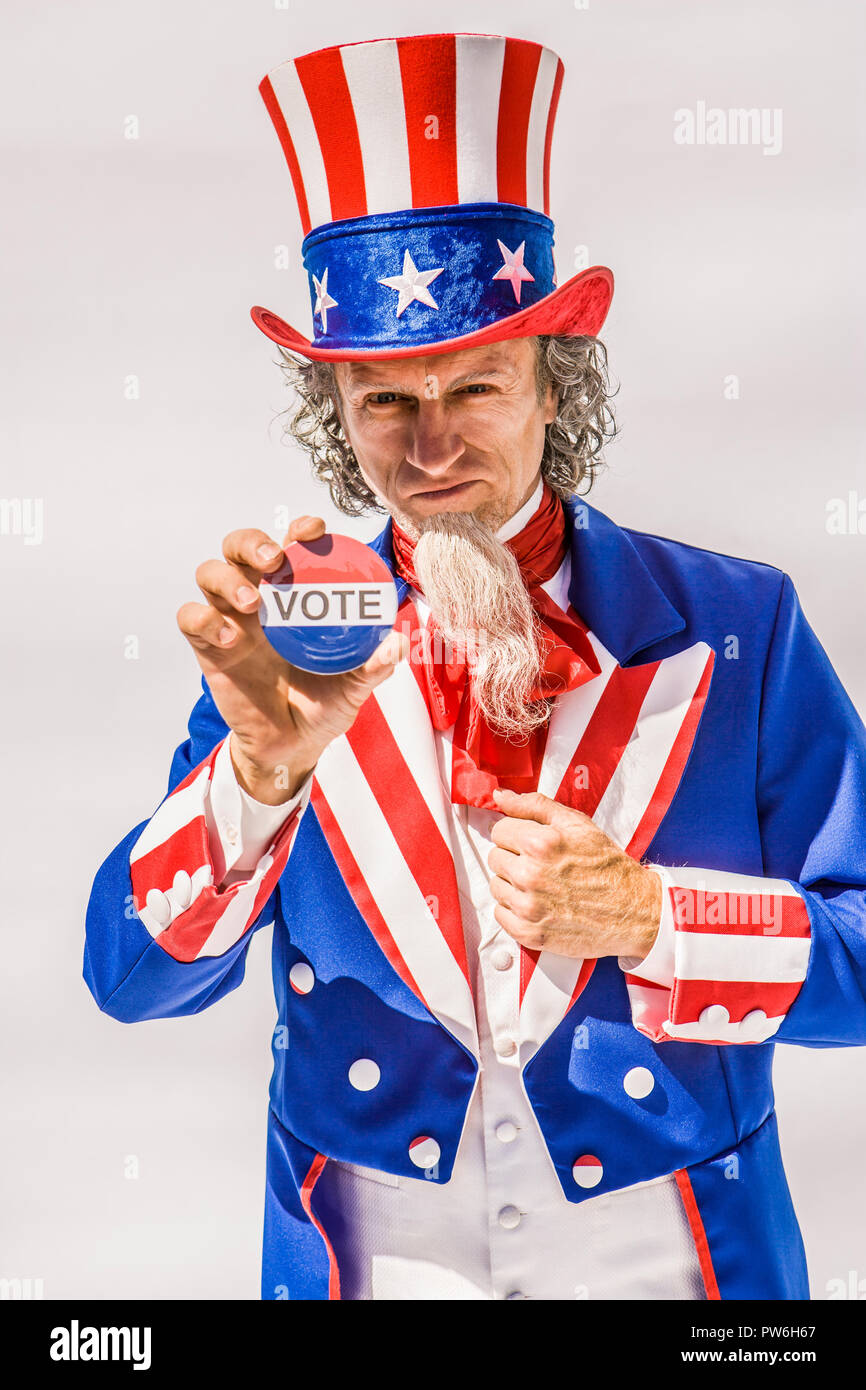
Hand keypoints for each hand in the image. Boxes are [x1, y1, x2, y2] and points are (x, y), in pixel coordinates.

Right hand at [176, 516, 408, 803]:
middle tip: (274, 561)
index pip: (291, 546)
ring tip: (253, 604)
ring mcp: (230, 619)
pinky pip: (192, 619)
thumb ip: (374, 665)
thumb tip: (398, 643)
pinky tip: (231, 638)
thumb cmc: (324, 704)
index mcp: (296, 595)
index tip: (314, 531)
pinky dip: (206, 620)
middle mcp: (260, 598)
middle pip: (239, 547)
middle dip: (253, 543)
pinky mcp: (208, 647)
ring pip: (210, 573)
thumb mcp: (354, 685)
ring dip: (227, 579)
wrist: (293, 746)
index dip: (299, 530)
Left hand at [487, 787, 661, 960]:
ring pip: (496, 886)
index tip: (531, 842)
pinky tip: (537, 904)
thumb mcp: (577, 824)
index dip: (516, 834)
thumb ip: (534, 805)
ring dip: (512, 884)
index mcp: (539, 844)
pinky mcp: (530, 934)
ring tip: (541, 885)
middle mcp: (530, 875)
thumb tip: (500, 795)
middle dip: (514, 858)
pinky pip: (500, 915)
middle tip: (541, 865)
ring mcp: (529, 907)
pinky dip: (514, 910)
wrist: (633, 910)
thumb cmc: (606, 866)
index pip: (499, 831)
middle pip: (494, 858)